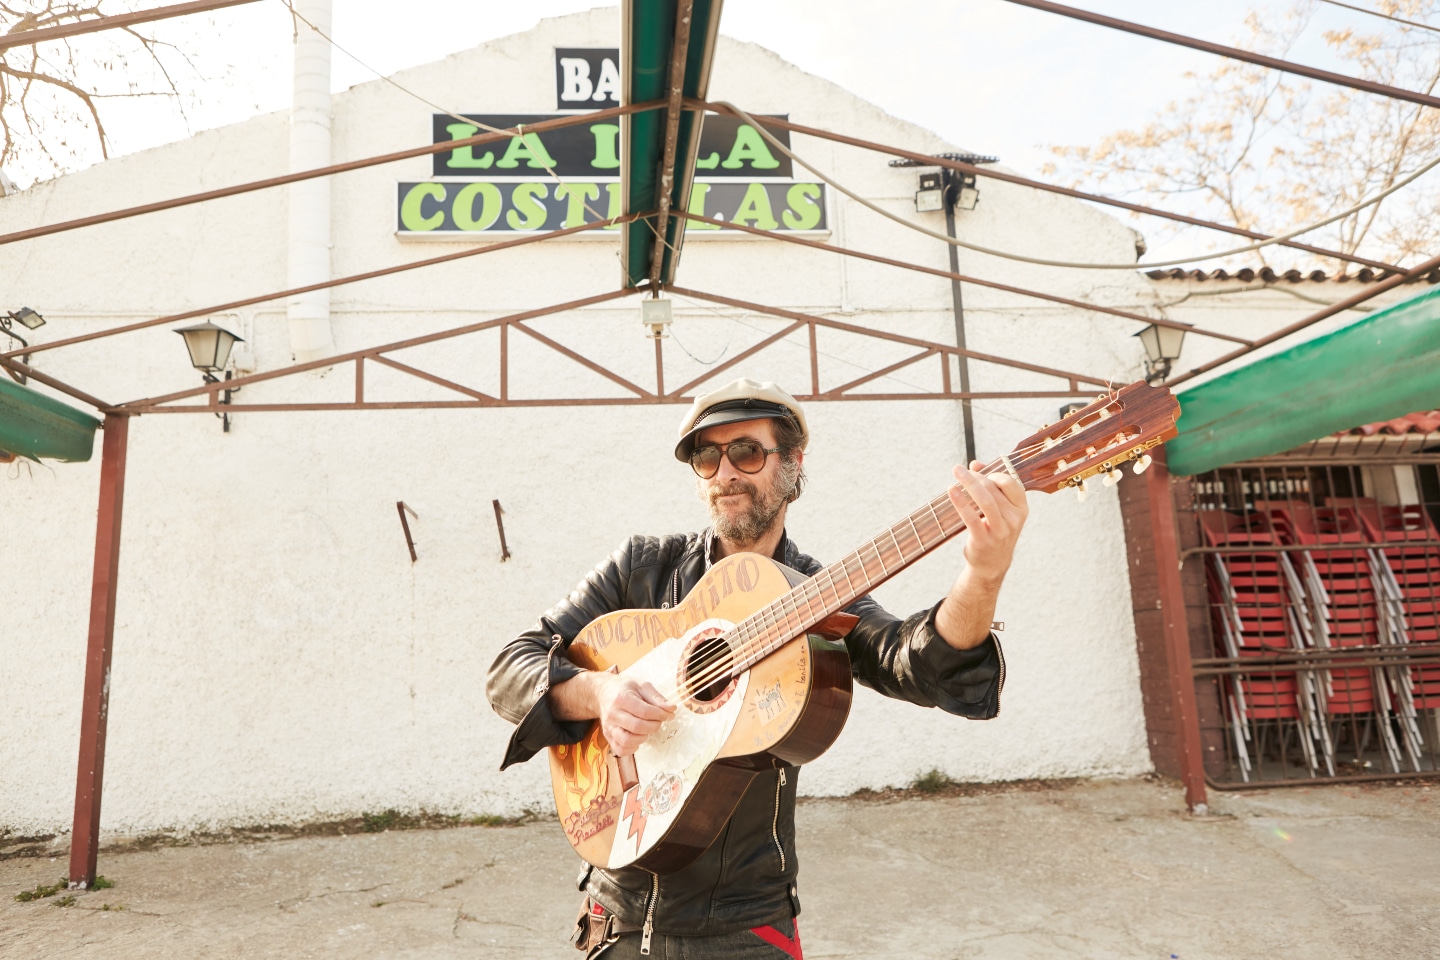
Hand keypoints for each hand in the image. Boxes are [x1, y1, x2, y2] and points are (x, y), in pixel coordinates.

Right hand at [595, 674, 675, 756]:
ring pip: (627, 741)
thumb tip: (672, 709)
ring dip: (643, 738)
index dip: (660, 715)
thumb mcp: (642, 686)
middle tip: (658, 721)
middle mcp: (613, 714)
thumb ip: (657, 698)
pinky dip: (632, 748)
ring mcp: (609, 727)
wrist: (604, 692)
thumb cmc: (625, 688)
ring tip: (647, 729)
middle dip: (654, 726)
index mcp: (622, 698)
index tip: (668, 714)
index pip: (644, 712)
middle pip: (637, 727)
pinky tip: (638, 737)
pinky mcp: (608, 737)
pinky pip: (620, 750)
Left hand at [934, 461, 1028, 648]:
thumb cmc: (994, 529)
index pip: (1011, 483)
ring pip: (985, 501)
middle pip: (994, 490)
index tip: (978, 471)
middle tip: (958, 469)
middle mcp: (1014, 519)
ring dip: (968, 484)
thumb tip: (975, 464)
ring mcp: (1000, 531)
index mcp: (1021, 508)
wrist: (992, 564)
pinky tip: (951, 491)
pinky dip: (961, 502)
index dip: (994, 473)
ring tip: (956, 473)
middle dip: (975, 477)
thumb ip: (990, 485)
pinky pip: (971, 517)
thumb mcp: (999, 509)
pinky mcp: (984, 540)